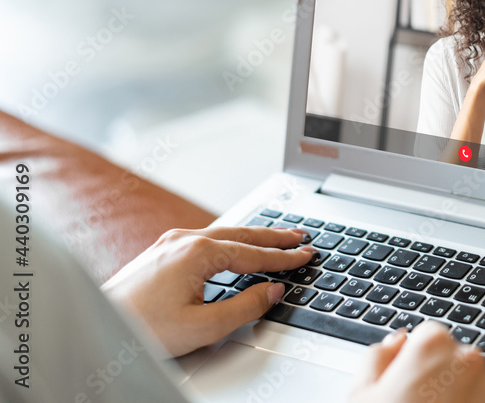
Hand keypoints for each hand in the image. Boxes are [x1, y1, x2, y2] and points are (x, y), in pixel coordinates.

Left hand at [101, 225, 313, 356]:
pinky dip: (232, 241)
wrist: (99, 326)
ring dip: (253, 237)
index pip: (254, 253)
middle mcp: (184, 240)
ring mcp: (170, 243)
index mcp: (198, 252)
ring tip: (276, 238)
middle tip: (300, 237)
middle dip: (274, 236)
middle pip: (242, 234)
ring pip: (224, 233)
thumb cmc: (143, 329)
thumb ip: (245, 307)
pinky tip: (237, 246)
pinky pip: (207, 239)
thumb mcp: (204, 327)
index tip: (306, 255)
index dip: (284, 257)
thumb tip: (272, 291)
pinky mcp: (161, 251)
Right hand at [350, 322, 484, 402]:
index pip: (428, 336)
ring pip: (476, 384)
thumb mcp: (361, 395)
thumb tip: (396, 340)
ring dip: (462, 399)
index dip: (414, 362)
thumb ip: (378, 356)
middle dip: (440, 381)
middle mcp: (469, 362)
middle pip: (455, 360)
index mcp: (432, 346)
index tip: (405, 385)